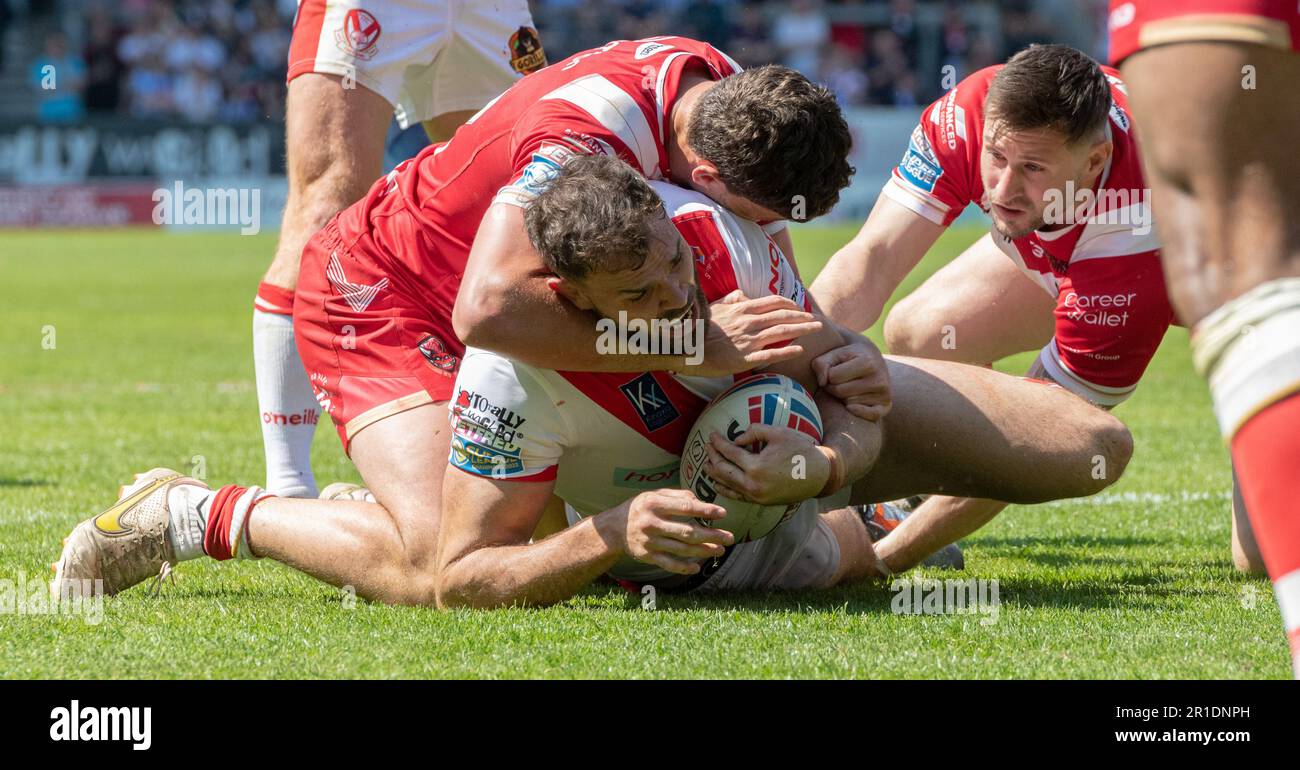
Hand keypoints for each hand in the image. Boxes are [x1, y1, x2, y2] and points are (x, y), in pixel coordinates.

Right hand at [617, 489, 733, 574]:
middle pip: (687, 531)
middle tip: (729, 538)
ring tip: (719, 550)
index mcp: (654, 503)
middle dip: (711, 535)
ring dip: (703, 551)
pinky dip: (684, 567)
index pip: (685, 507)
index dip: (705, 510)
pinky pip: (669, 564)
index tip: (722, 513)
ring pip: (681, 549)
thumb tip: (701, 502)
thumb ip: (677, 496)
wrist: (614, 528)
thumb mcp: (654, 495)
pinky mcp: (647, 556)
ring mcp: (649, 541)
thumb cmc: (641, 508)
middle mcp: (651, 523)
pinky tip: (697, 567)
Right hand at [684, 291, 822, 376]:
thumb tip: (743, 295)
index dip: (791, 304)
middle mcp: (749, 322)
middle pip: (783, 316)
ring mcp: (748, 341)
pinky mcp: (745, 358)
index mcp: (743, 308)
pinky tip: (799, 350)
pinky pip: (771, 355)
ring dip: (802, 330)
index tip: (801, 308)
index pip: (774, 302)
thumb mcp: (715, 306)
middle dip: (804, 317)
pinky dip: (787, 351)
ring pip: (782, 333)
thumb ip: (731, 299)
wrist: (685, 346)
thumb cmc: (698, 326)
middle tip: (817, 320)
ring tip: (816, 330)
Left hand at [704, 424, 829, 505]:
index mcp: (756, 467)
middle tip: (707, 446)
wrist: (819, 475)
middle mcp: (752, 485)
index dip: (718, 442)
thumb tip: (736, 439)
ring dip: (715, 474)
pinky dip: (726, 489)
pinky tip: (718, 483)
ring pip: (728, 485)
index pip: (729, 453)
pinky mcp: (761, 502)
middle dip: (713, 457)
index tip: (711, 434)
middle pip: (724, 470)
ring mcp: (756, 496)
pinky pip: (737, 496)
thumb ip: (754, 432)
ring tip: (706, 463)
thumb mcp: (778, 433)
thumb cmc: (800, 450)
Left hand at [812, 338, 891, 420]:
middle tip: (838, 381)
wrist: (872, 358)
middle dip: (833, 387)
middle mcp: (879, 378)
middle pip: (840, 391)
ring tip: (848, 386)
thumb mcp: (834, 354)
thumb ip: (821, 363)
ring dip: (843, 398)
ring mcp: (884, 393)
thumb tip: (822, 382)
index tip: (833, 371)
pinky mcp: (886, 405)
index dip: (828, 375)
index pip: (833, 377)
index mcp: (867, 362)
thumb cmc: (848, 357)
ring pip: (849, 404)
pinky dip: (858, 412)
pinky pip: (871, 416)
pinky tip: (851, 407)